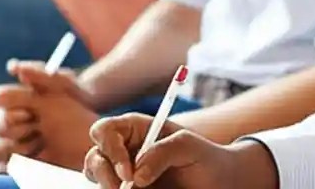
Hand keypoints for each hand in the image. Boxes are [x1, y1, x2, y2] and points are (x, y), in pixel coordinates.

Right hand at [0, 60, 101, 170]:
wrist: (89, 111)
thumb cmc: (71, 90)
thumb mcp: (60, 78)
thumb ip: (37, 72)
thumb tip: (12, 67)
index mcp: (10, 99)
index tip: (21, 106)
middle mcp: (7, 119)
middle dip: (10, 125)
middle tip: (34, 123)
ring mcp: (13, 140)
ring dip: (12, 145)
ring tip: (37, 141)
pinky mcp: (22, 159)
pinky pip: (6, 165)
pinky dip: (13, 164)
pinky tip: (34, 156)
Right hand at [85, 115, 277, 187]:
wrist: (220, 185)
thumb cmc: (206, 158)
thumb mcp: (189, 146)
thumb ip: (163, 152)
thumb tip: (135, 177)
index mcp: (135, 130)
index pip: (105, 131)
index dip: (110, 148)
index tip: (128, 172)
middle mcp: (123, 153)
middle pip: (94, 159)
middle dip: (104, 176)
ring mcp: (123, 177)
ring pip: (97, 183)